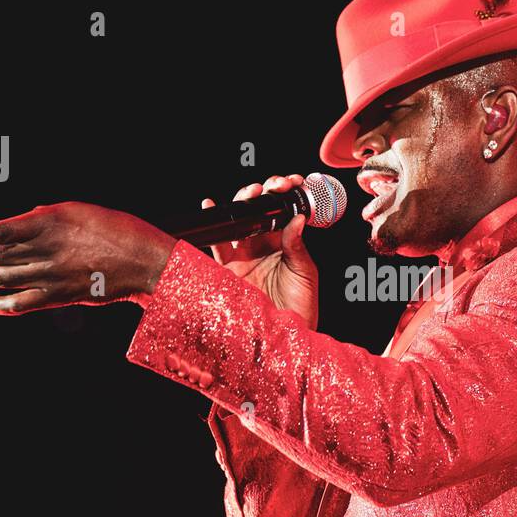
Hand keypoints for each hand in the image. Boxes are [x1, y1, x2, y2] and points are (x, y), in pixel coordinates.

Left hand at [0, 202, 177, 314]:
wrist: (146, 261)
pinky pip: (15, 305)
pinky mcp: (59, 296)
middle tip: (9, 255)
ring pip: (2, 278)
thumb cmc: (118, 232)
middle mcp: (47, 247)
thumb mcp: (79, 211)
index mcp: (50, 220)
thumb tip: (17, 228)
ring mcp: (52, 274)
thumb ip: (46, 217)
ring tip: (12, 270)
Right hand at [202, 175, 318, 330]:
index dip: (286, 192)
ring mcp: (244, 254)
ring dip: (242, 201)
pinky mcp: (228, 267)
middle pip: (258, 209)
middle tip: (272, 187)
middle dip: (264, 191)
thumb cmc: (300, 306)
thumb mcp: (305, 272)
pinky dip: (213, 222)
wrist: (283, 335)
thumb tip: (297, 218)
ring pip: (238, 219)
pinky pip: (216, 242)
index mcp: (285, 241)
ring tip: (251, 193)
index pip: (283, 209)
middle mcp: (263, 244)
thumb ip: (297, 245)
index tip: (292, 182)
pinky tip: (212, 205)